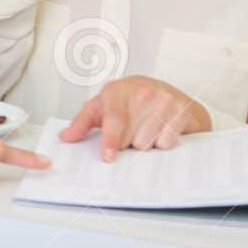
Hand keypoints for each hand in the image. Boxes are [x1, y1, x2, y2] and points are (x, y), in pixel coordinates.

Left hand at [59, 75, 212, 161]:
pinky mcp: (181, 109)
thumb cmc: (131, 102)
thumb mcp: (102, 108)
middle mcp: (141, 91)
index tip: (107, 157)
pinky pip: (167, 142)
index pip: (113, 119)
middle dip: (127, 143)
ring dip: (145, 144)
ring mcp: (163, 98)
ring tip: (145, 130)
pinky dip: (162, 143)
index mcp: (116, 90)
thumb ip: (83, 123)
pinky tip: (160, 131)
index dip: (110, 140)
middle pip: (130, 138)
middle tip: (131, 133)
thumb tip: (66, 137)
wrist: (168, 93)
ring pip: (148, 142)